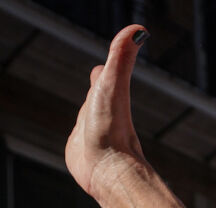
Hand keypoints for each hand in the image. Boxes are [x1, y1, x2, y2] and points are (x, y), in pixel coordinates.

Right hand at [65, 26, 148, 196]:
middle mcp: (98, 114)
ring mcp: (88, 133)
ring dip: (87, 112)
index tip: (105, 61)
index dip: (104, 68)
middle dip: (96, 86)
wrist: (107, 171)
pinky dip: (77, 138)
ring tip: (90, 108)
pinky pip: (76, 142)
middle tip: (100, 74)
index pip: (105, 76)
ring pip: (86, 118)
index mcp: (105, 97)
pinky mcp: (78, 153)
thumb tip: (139, 29)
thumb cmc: (110, 128)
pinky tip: (79, 143)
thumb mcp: (112, 86)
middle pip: (96, 96)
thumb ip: (122, 58)